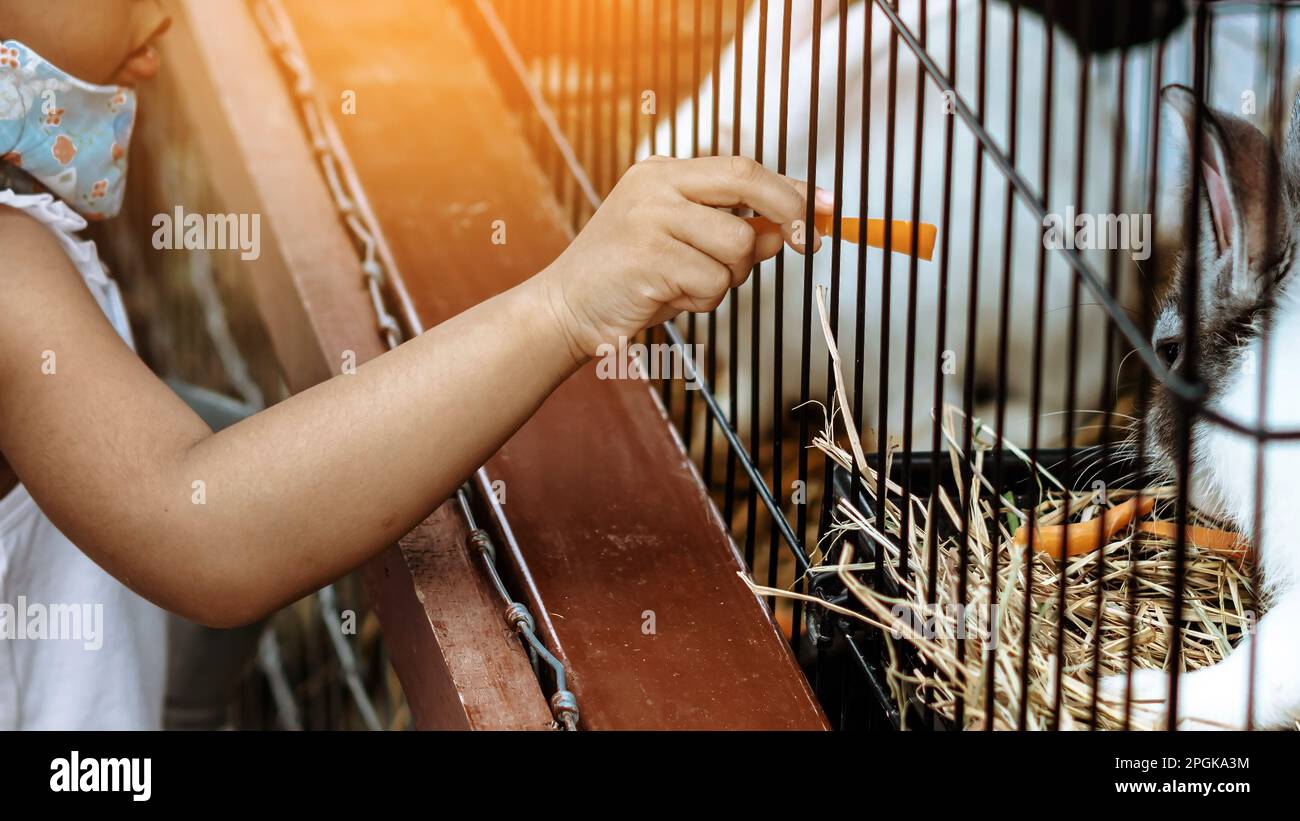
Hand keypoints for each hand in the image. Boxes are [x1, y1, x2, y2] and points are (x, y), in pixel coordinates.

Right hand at [538, 155, 833, 362]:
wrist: (566, 310)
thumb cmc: (628, 280)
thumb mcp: (683, 246)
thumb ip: (731, 232)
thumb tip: (787, 229)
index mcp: (664, 173)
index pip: (742, 168)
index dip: (791, 188)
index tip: (827, 207)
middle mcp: (656, 184)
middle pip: (747, 184)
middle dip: (788, 215)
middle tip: (805, 243)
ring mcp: (649, 217)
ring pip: (737, 246)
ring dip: (728, 279)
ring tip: (688, 286)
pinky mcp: (648, 256)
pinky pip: (714, 282)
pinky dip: (703, 301)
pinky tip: (669, 299)